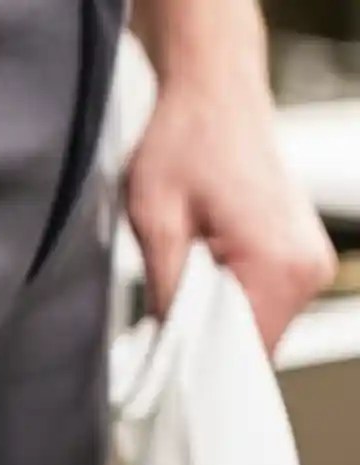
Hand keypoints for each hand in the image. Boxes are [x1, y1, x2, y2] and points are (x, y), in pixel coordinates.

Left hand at [125, 82, 336, 351]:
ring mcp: (309, 262)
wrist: (212, 92)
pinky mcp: (298, 253)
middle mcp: (308, 269)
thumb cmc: (184, 142)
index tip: (164, 370)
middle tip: (160, 319)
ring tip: (182, 276)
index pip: (245, 359)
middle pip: (253, 347)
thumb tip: (168, 348)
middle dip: (204, 342)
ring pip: (257, 325)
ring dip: (215, 317)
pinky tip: (200, 270)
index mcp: (279, 266)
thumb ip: (167, 292)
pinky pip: (261, 300)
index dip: (199, 370)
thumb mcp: (155, 221)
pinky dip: (228, 298)